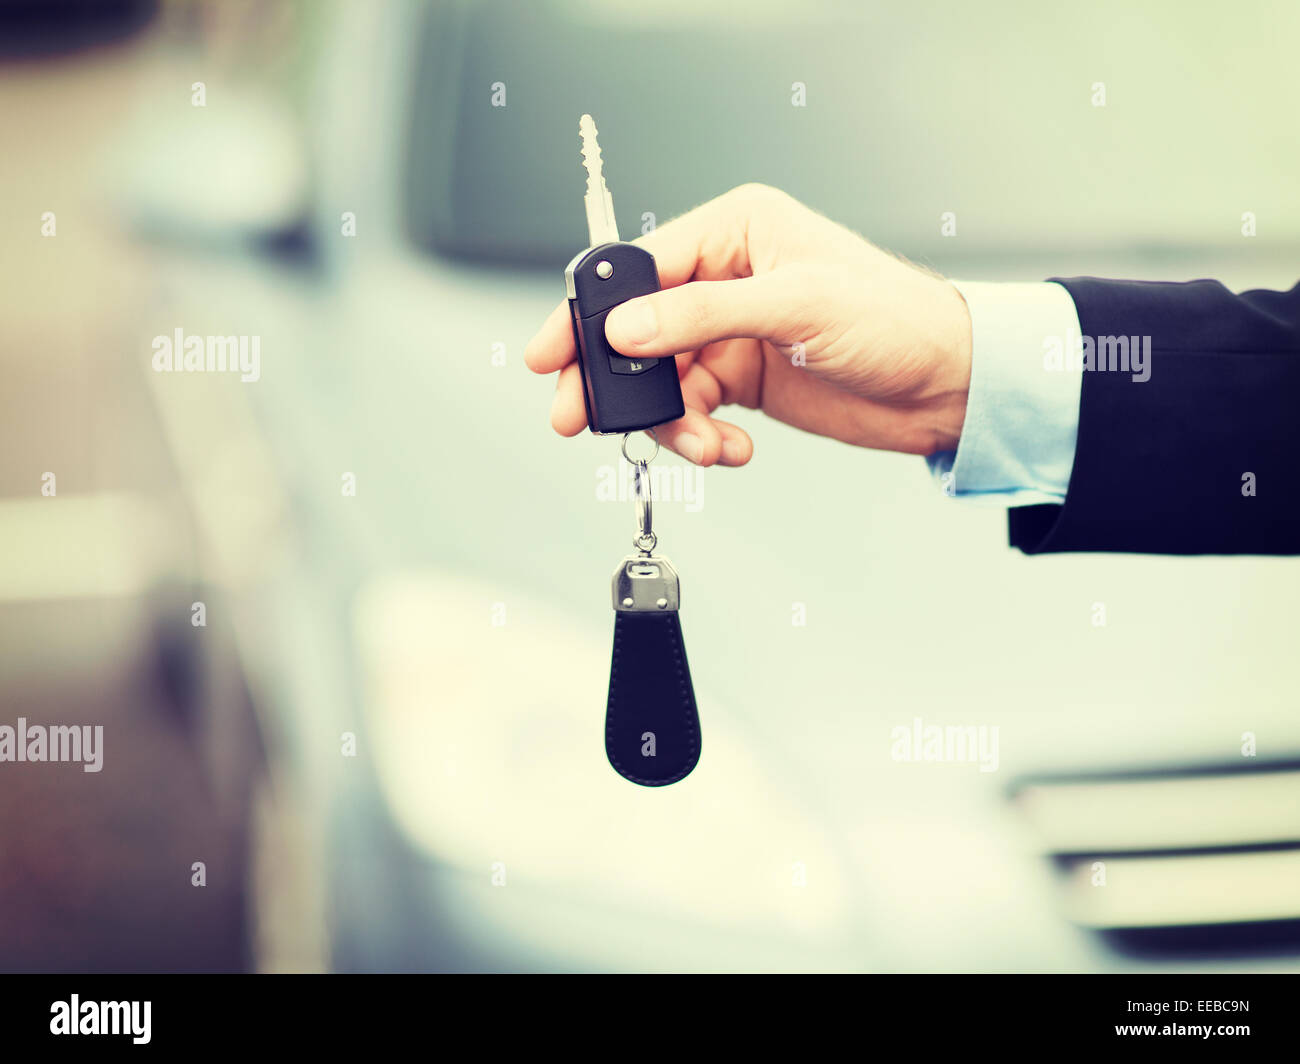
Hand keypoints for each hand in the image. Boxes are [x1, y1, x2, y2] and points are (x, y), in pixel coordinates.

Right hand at [524, 184, 971, 465]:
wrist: (946, 385)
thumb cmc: (893, 319)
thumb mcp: (794, 306)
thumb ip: (702, 317)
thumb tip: (626, 329)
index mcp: (735, 231)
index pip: (640, 266)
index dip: (591, 311)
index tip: (554, 353)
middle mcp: (726, 278)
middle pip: (638, 328)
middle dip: (613, 377)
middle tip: (579, 417)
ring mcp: (733, 333)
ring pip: (663, 380)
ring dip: (672, 421)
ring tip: (702, 445)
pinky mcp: (744, 380)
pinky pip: (694, 410)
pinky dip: (702, 437)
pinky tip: (729, 448)